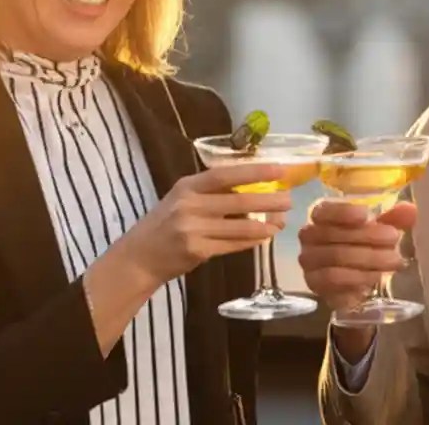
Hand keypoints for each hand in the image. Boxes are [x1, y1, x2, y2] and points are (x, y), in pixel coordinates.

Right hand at [113, 163, 291, 285]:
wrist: (139, 257)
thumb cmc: (165, 223)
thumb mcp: (182, 199)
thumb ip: (211, 193)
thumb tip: (253, 188)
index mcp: (187, 186)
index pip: (225, 174)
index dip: (254, 172)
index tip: (279, 171)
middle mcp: (189, 205)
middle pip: (237, 201)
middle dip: (268, 201)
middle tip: (289, 200)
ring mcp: (193, 229)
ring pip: (239, 227)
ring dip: (264, 225)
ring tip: (281, 222)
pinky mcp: (197, 251)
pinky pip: (232, 245)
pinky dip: (251, 241)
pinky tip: (264, 237)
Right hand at [299, 200, 416, 359]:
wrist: (353, 280)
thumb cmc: (364, 245)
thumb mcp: (380, 230)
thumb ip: (393, 220)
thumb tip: (410, 210)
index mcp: (321, 218)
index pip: (324, 211)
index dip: (343, 212)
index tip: (366, 215)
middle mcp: (309, 238)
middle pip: (333, 236)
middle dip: (367, 237)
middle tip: (395, 240)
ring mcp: (309, 263)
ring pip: (335, 259)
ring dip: (367, 261)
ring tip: (393, 261)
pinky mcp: (315, 286)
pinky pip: (333, 283)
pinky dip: (356, 280)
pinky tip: (376, 278)